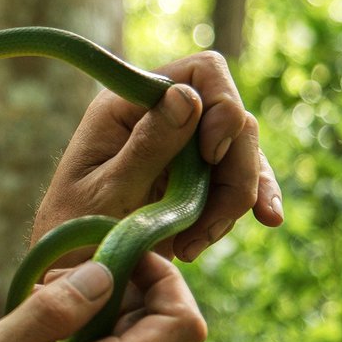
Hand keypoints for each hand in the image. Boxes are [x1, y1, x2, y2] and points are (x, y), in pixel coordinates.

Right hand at [0, 254, 204, 341]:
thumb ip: (50, 313)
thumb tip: (104, 272)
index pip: (182, 325)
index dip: (164, 278)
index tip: (113, 253)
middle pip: (162, 330)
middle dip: (123, 287)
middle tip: (55, 276)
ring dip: (103, 313)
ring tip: (39, 306)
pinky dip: (93, 340)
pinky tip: (42, 340)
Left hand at [33, 50, 283, 261]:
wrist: (73, 269)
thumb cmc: (72, 230)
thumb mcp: (106, 192)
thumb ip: (146, 147)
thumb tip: (186, 96)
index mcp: (126, 105)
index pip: (200, 73)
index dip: (222, 106)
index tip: (211, 156)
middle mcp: (158, 116)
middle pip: (231, 117)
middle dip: (235, 168)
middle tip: (211, 221)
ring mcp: (179, 147)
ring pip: (239, 151)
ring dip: (235, 197)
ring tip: (194, 245)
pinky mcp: (193, 178)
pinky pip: (236, 179)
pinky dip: (247, 202)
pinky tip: (269, 220)